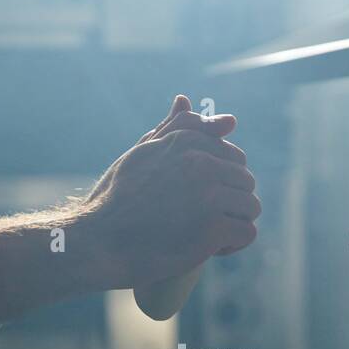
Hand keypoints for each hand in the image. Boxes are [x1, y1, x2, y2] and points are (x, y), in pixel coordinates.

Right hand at [78, 95, 260, 290]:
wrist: (97, 242)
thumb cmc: (115, 200)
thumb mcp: (140, 155)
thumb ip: (169, 128)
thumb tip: (187, 98)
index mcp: (186, 143)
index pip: (233, 155)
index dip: (221, 181)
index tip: (199, 199)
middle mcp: (200, 163)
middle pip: (245, 181)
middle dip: (231, 202)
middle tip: (201, 220)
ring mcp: (208, 195)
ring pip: (251, 206)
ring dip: (235, 222)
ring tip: (209, 235)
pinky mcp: (212, 228)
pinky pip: (247, 232)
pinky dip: (235, 243)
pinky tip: (215, 249)